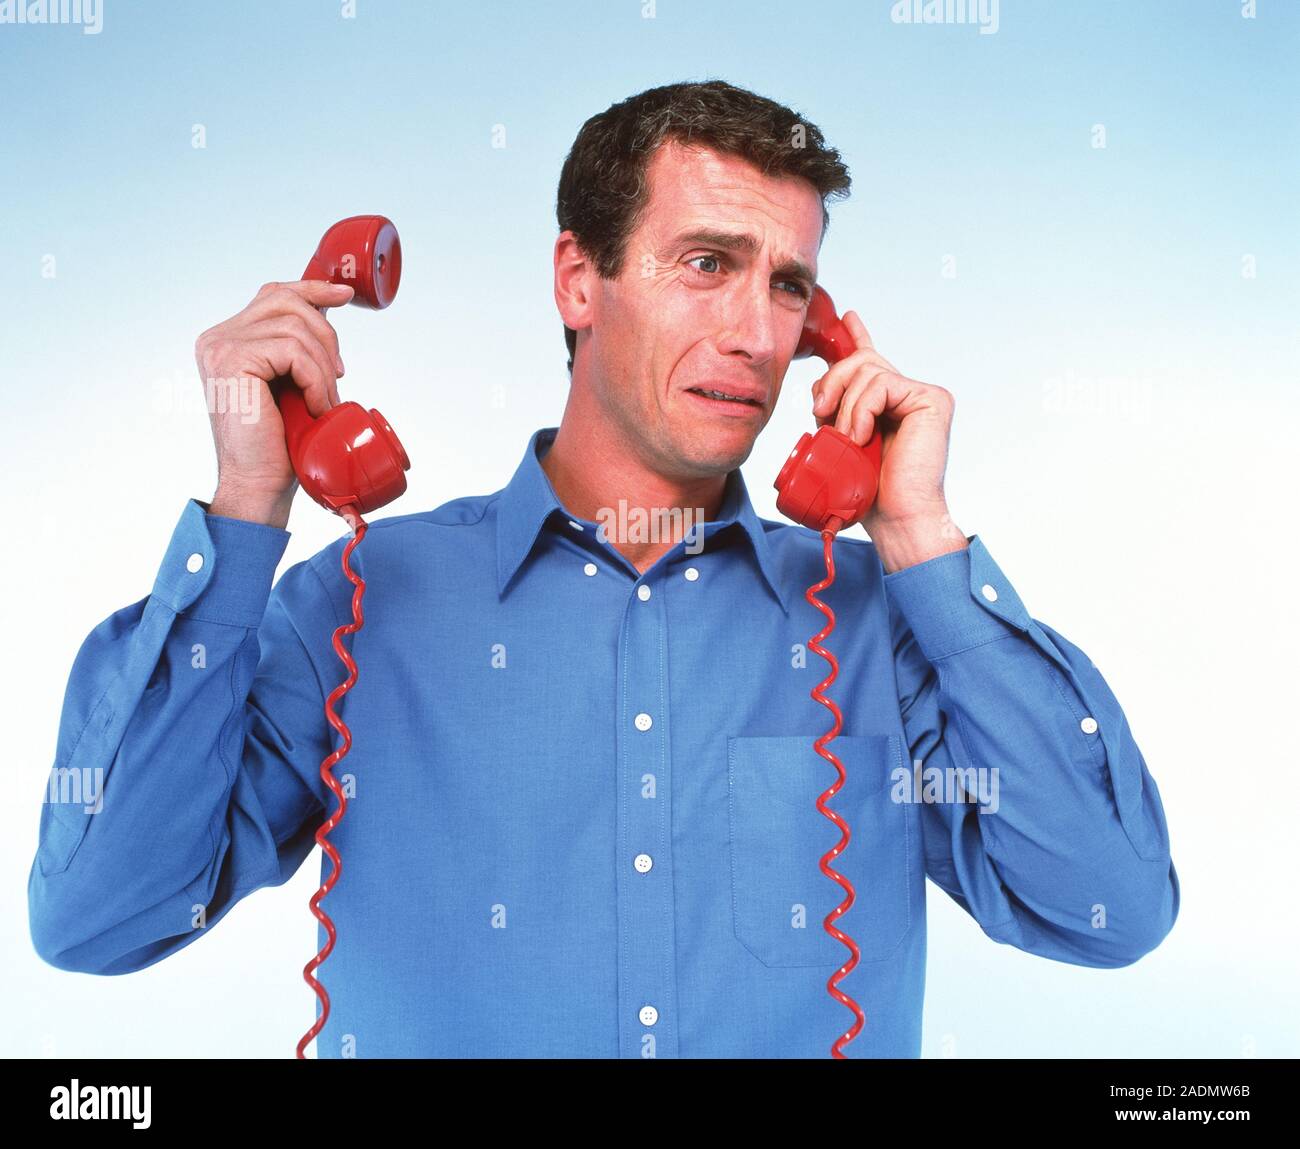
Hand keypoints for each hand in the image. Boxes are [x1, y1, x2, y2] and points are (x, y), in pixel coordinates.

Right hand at [194, 279, 352, 525]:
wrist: (258, 483)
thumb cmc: (278, 444)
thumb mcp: (291, 384)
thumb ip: (295, 350)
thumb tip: (327, 311)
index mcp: (228, 339)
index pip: (273, 294)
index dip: (312, 288)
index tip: (345, 295)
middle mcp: (217, 337)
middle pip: (287, 302)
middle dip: (326, 335)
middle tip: (340, 375)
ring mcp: (221, 346)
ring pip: (295, 327)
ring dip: (323, 366)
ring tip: (324, 401)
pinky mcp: (232, 361)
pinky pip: (293, 351)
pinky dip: (315, 379)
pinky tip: (315, 406)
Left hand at [809, 311, 967, 568]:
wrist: (896, 520)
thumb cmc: (868, 494)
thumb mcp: (842, 444)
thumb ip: (839, 414)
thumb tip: (820, 393)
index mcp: (891, 405)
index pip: (872, 362)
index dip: (857, 337)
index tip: (847, 318)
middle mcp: (911, 394)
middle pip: (860, 361)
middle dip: (831, 383)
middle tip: (820, 414)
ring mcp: (925, 394)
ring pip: (867, 370)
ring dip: (845, 406)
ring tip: (848, 439)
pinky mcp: (932, 399)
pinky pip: (881, 384)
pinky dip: (862, 409)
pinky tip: (862, 436)